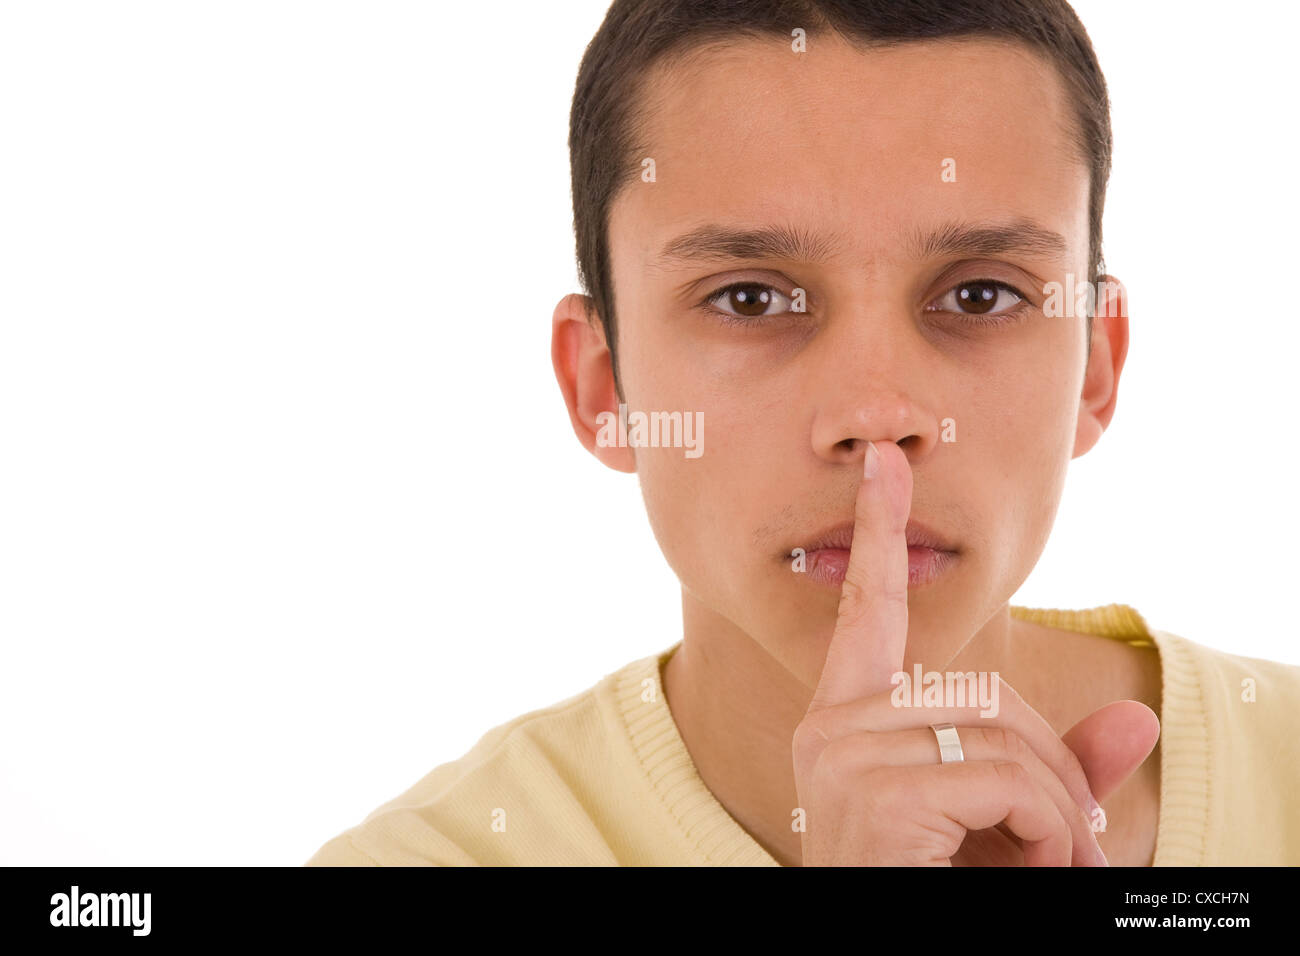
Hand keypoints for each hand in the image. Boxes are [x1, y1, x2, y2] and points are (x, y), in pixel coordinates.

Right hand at [791, 440, 1158, 865]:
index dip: (876, 532)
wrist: (877, 946)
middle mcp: (831, 724)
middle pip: (981, 690)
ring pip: (998, 730)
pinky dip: (1051, 821)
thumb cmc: (933, 882)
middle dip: (1053, 763)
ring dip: (1060, 802)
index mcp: (848, 717)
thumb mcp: (1005, 825)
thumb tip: (1135, 715)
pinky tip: (1041, 864)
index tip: (882, 461)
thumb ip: (1062, 771)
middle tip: (1080, 839)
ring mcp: (842, 754)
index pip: (869, 610)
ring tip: (1063, 860)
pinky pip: (1000, 774)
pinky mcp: (871, 790)